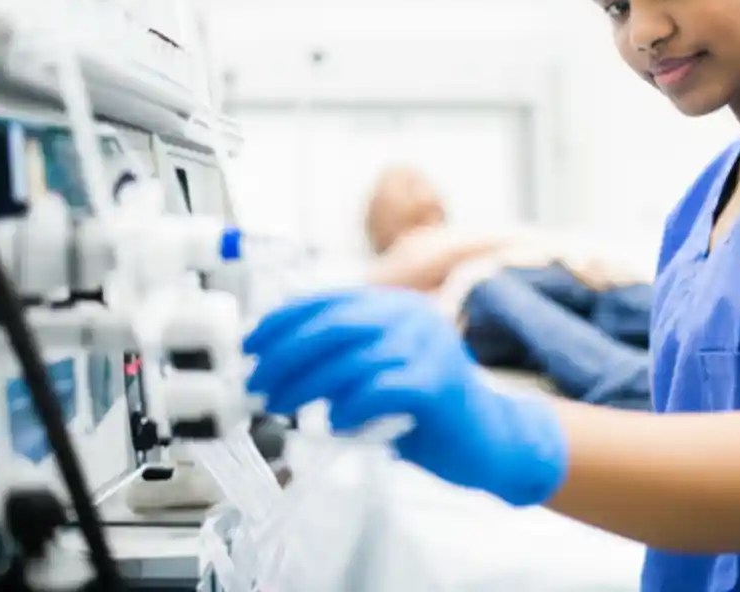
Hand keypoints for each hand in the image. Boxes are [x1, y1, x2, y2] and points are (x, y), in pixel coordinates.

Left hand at [243, 287, 567, 505]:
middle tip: (256, 384)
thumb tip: (273, 364)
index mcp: (395, 305)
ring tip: (281, 406)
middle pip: (334, 327)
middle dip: (285, 355)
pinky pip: (381, 390)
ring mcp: (428, 348)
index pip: (328, 301)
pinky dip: (350, 406)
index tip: (250, 344)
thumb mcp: (380, 369)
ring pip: (353, 359)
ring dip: (306, 385)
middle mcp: (412, 317)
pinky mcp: (437, 384)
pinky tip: (334, 422)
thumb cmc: (424, 409)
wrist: (489, 438)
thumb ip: (341, 359)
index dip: (282, 321)